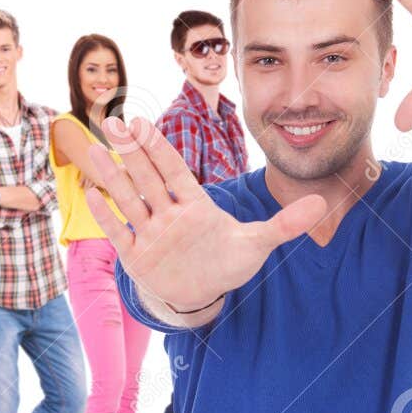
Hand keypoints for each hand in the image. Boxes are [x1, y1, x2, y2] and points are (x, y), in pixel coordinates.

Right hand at [82, 117, 327, 311]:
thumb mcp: (259, 242)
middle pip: (147, 178)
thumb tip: (321, 204)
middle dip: (131, 152)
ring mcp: (151, 233)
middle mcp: (169, 214)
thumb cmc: (229, 260)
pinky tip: (89, 193)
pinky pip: (119, 232)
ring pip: (129, 200)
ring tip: (93, 148)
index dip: (159, 148)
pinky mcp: (137, 255)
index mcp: (196, 205)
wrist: (204, 291)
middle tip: (112, 121)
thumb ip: (286, 224)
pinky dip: (106, 216)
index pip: (175, 171)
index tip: (143, 123)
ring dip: (112, 176)